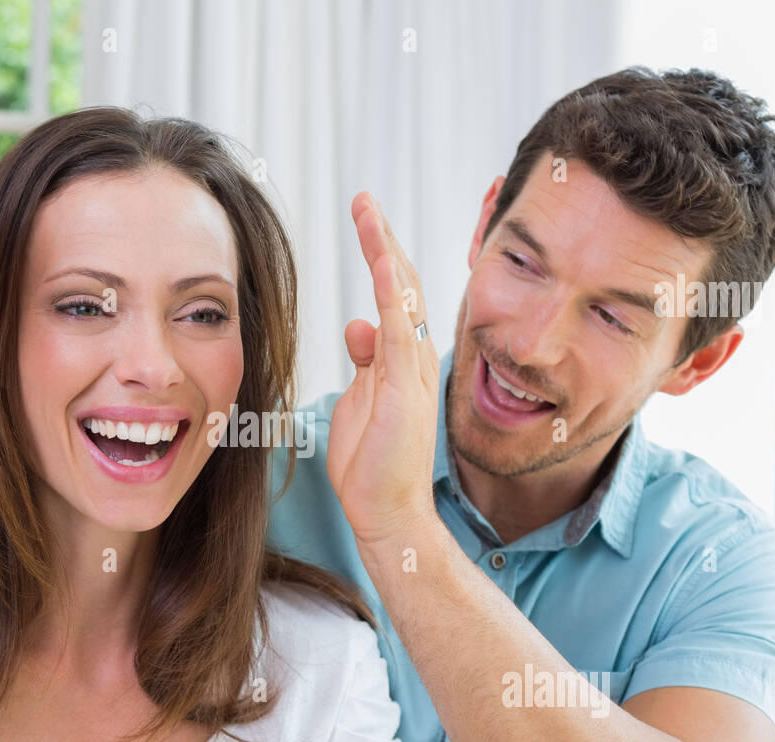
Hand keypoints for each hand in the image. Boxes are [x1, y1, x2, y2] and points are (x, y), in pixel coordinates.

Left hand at [326, 192, 440, 547]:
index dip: (381, 251)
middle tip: (364, 199)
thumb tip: (358, 324)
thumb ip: (365, 360)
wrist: (387, 510)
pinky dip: (390, 296)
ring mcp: (414, 370)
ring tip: (368, 212)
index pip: (394, 292)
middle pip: (401, 283)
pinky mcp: (406, 389)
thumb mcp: (361, 398)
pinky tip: (381, 264)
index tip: (365, 216)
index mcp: (404, 356)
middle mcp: (416, 356)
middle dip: (382, 238)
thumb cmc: (372, 461)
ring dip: (384, 251)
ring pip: (401, 297)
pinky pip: (400, 332)